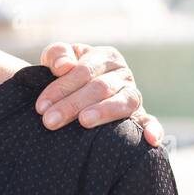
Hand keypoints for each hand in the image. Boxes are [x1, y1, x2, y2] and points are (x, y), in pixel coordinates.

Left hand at [35, 43, 163, 145]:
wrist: (73, 92)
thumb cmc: (63, 74)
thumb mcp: (57, 59)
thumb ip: (57, 55)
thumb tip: (64, 66)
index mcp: (105, 57)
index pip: (83, 71)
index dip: (61, 88)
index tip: (40, 106)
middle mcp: (123, 75)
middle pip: (99, 88)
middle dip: (72, 104)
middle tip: (49, 121)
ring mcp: (133, 96)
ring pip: (123, 102)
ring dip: (104, 112)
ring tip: (84, 121)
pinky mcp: (140, 116)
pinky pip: (150, 121)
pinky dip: (153, 129)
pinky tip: (151, 139)